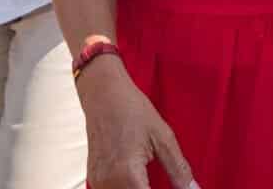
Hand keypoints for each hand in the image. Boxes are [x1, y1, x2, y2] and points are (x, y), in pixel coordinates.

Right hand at [77, 55, 197, 187]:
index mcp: (128, 175)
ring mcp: (97, 181)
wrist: (103, 93)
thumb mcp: (163, 137)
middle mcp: (108, 183)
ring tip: (151, 180)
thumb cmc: (132, 109)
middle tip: (169, 183)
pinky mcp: (93, 177)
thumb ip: (179, 169)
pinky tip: (139, 181)